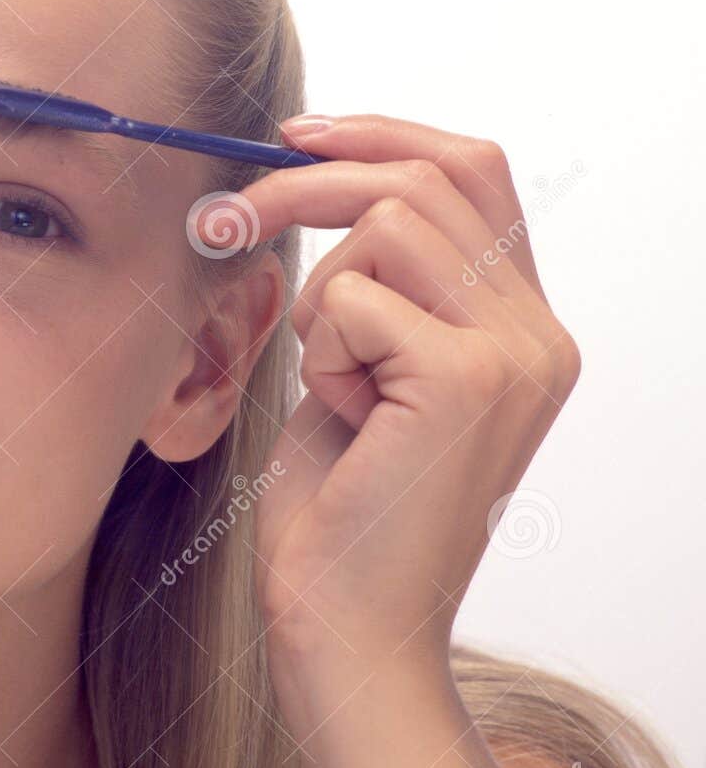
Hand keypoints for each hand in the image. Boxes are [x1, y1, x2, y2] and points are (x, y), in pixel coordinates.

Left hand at [238, 112, 581, 680]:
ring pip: (387, 223)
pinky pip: (355, 296)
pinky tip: (344, 419)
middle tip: (227, 214)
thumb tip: (324, 179)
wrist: (347, 633)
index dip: (384, 134)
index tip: (295, 136)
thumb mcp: (360, 372)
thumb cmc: (339, 514)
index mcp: (524, 329)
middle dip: (311, 179)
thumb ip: (375, 286)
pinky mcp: (468, 379)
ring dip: (322, 297)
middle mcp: (540, 335)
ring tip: (332, 384)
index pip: (475, 173)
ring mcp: (516, 354)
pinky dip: (320, 350)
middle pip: (434, 174)